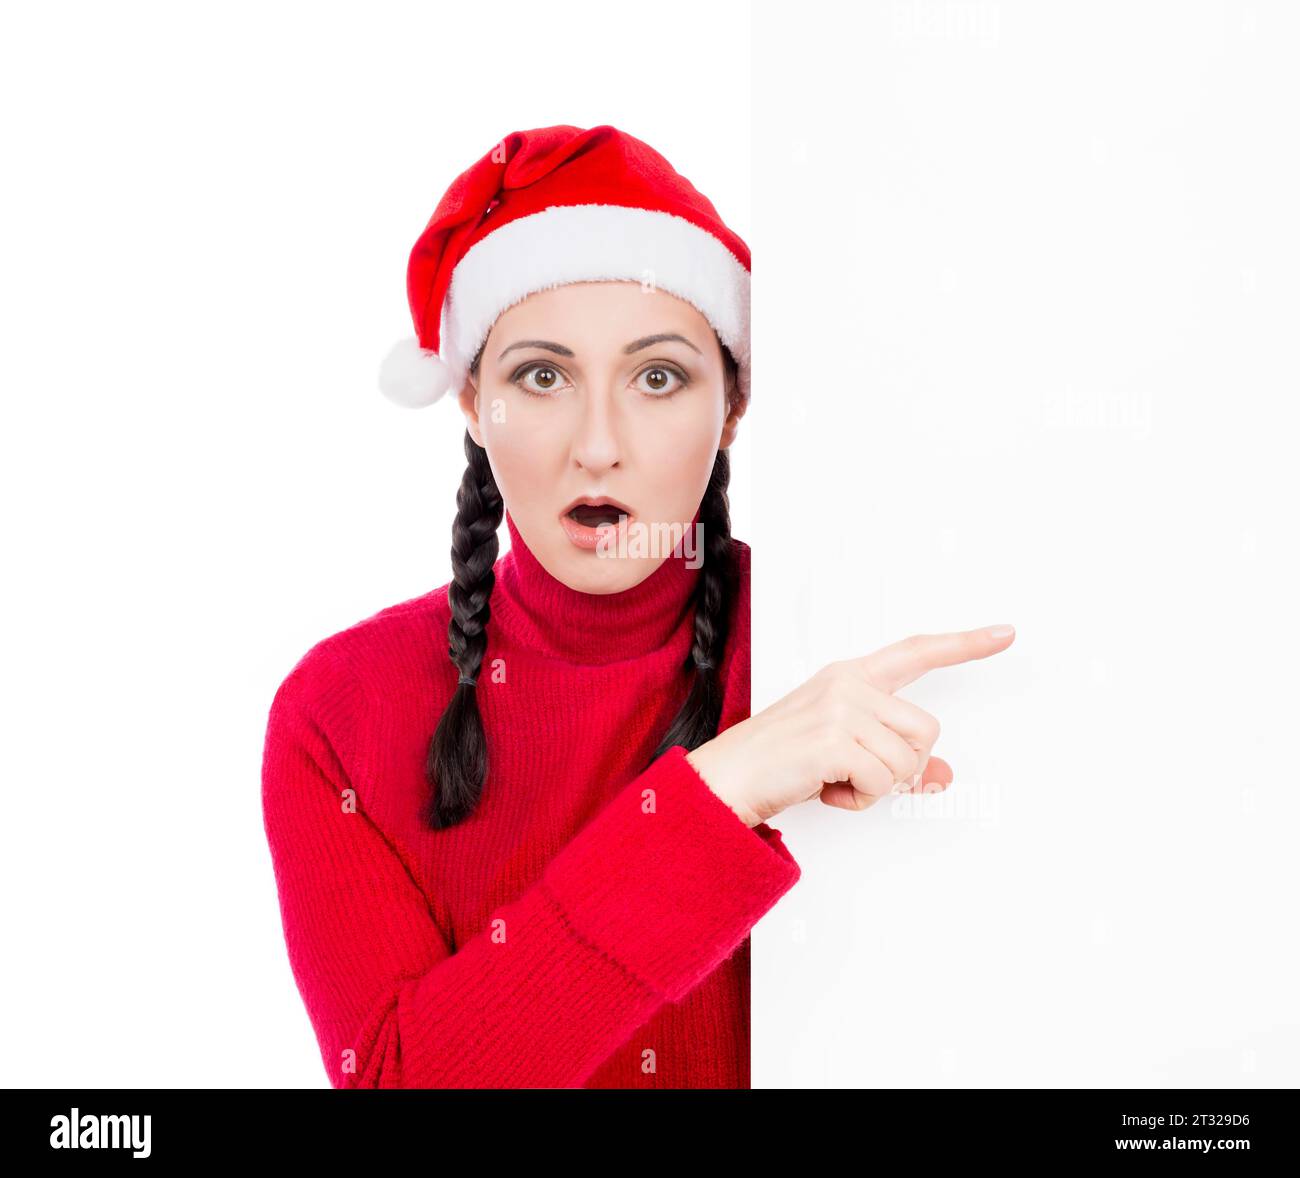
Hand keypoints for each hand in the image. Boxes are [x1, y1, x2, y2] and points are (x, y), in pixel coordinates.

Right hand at [686, 625, 1015, 825]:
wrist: (726, 778)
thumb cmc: (778, 762)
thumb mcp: (844, 756)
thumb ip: (895, 760)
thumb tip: (943, 777)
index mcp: (850, 676)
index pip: (916, 652)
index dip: (964, 645)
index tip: (1003, 633)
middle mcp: (848, 684)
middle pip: (926, 730)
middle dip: (904, 767)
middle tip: (861, 776)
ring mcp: (841, 708)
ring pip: (908, 762)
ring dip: (878, 787)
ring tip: (837, 782)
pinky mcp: (834, 739)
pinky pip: (883, 782)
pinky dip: (860, 800)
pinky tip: (828, 789)